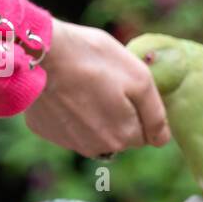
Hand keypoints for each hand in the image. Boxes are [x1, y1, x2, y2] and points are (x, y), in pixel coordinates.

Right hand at [24, 19, 170, 156]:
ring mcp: (68, 142)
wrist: (41, 52)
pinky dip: (68, 111)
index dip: (138, 108)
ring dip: (93, 114)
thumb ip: (156, 115)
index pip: (144, 133)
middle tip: (104, 83)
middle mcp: (96, 149)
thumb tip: (161, 140)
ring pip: (94, 132)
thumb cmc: (95, 60)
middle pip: (119, 134)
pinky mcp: (45, 131)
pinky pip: (66, 125)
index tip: (125, 88)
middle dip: (118, 113)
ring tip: (83, 85)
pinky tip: (63, 91)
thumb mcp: (140, 79)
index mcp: (123, 137)